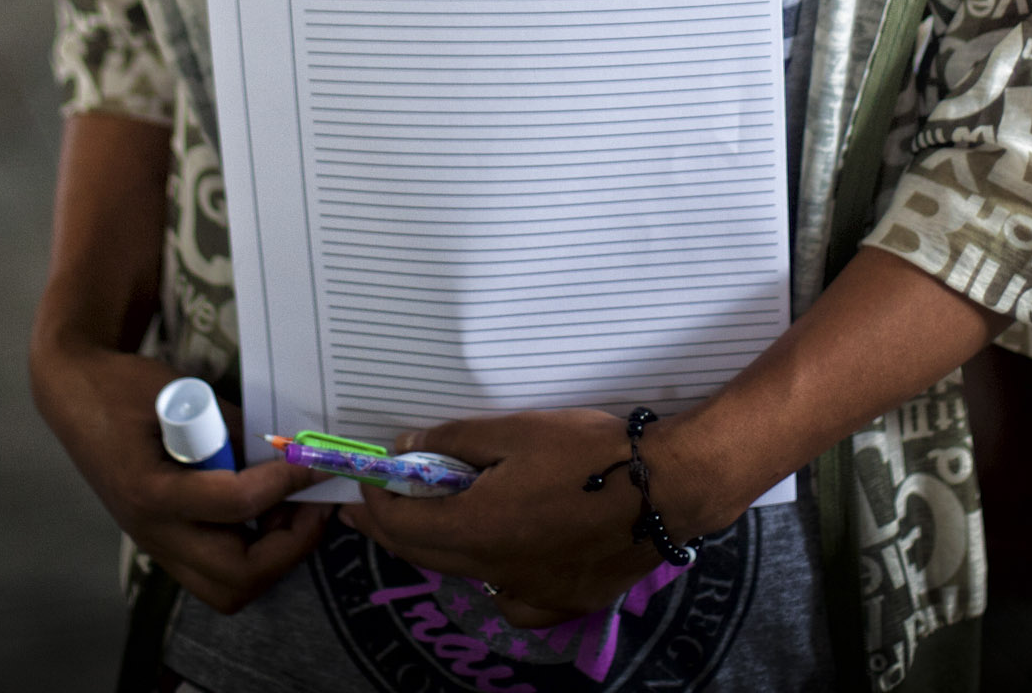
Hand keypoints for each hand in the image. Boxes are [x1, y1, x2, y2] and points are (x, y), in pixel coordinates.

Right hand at [28, 341, 324, 613]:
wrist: (73, 397)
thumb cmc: (124, 388)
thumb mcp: (183, 393)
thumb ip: (234, 430)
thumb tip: (289, 452)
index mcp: (150, 490)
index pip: (236, 503)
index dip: (286, 483)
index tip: (313, 461)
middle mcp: (152, 530)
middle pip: (235, 576)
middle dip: (289, 546)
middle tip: (315, 505)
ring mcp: (156, 543)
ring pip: (226, 589)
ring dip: (271, 560)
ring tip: (292, 514)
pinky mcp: (163, 543)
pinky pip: (215, 573)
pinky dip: (251, 556)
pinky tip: (266, 515)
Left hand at [348, 407, 744, 620]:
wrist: (667, 488)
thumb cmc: (589, 452)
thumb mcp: (514, 431)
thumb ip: (452, 443)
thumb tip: (405, 450)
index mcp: (475, 529)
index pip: (400, 526)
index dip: (373, 504)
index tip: (364, 482)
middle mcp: (495, 573)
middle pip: (426, 556)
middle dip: (395, 527)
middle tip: (381, 503)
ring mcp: (531, 594)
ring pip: (467, 577)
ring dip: (444, 549)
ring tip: (446, 517)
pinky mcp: (564, 601)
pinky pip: (514, 599)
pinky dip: (497, 579)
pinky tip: (508, 557)